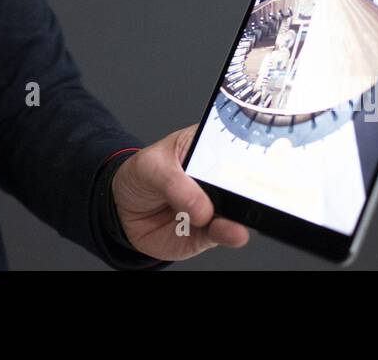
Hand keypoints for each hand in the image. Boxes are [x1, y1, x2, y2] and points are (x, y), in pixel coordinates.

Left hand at [111, 124, 252, 260]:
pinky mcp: (210, 231)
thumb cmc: (141, 176)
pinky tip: (232, 232)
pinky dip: (230, 234)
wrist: (123, 210)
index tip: (254, 160)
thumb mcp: (150, 167)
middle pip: (245, 178)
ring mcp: (217, 204)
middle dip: (250, 186)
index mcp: (209, 146)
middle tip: (243, 192)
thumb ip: (174, 184)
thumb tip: (203, 208)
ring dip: (243, 215)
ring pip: (239, 209)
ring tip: (236, 218)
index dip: (250, 150)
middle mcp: (219, 176)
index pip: (237, 144)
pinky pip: (225, 233)